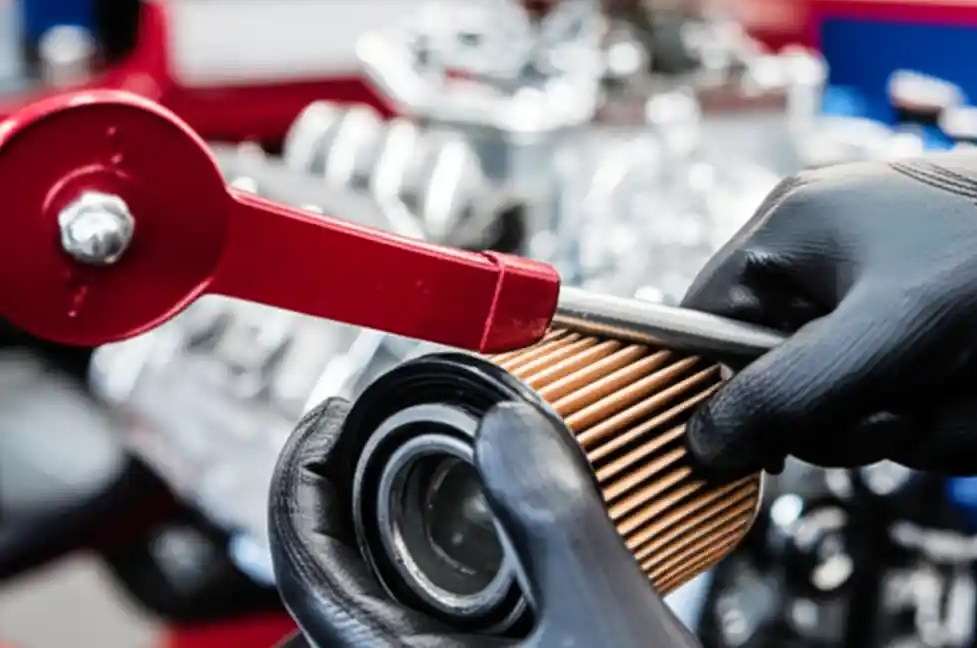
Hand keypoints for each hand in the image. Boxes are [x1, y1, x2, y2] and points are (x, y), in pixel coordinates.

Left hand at [268, 397, 697, 647]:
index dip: (304, 473)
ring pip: (375, 618)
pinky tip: (489, 570)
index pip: (303, 561)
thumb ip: (553, 520)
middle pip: (327, 589)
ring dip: (386, 547)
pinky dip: (432, 589)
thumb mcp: (604, 622)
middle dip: (341, 504)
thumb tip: (506, 433)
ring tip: (426, 491)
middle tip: (372, 445)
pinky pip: (424, 638)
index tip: (332, 418)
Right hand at [683, 112, 976, 477]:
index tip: (773, 442)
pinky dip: (971, 423)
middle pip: (792, 391)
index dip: (729, 396)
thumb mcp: (890, 336)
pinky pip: (920, 411)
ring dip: (938, 431)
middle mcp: (828, 267)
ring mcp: (886, 304)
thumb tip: (700, 442)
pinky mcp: (938, 337)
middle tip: (917, 409)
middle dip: (870, 423)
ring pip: (866, 413)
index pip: (704, 328)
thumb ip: (788, 395)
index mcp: (791, 236)